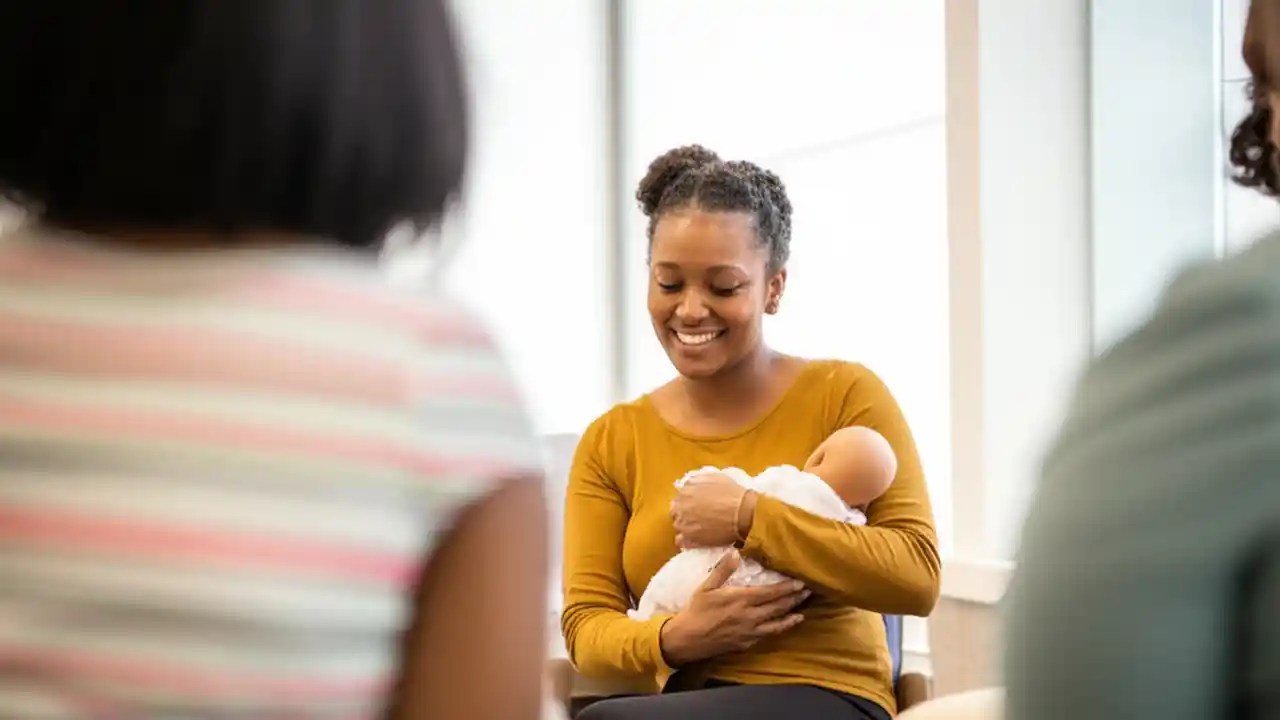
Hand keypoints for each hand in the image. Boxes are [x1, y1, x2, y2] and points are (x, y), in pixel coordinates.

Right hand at [658, 550, 808, 665]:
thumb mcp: (706, 587)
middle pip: (778, 607)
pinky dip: (778, 630)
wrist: (687, 639)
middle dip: (794, 599)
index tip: (800, 582)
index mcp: (741, 599)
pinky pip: (767, 635)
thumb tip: (735, 553)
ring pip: (776, 624)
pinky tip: (781, 627)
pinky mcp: (746, 643)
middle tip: (808, 592)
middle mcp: (750, 616)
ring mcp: (750, 632)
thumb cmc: (696, 610)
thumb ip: (723, 570)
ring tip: (802, 613)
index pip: (771, 593)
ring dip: (791, 617)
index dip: (787, 588)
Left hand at [671, 472, 750, 547]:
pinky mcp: (690, 541)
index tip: (698, 504)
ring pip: (678, 526)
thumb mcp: (714, 477)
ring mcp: (683, 525)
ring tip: (700, 528)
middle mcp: (680, 508)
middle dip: (685, 513)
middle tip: (699, 516)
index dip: (689, 501)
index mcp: (685, 491)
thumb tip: (690, 485)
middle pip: (676, 511)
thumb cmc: (732, 493)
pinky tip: (696, 539)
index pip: (680, 497)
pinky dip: (686, 540)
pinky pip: (681, 541)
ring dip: (686, 526)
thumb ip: (697, 481)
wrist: (743, 513)